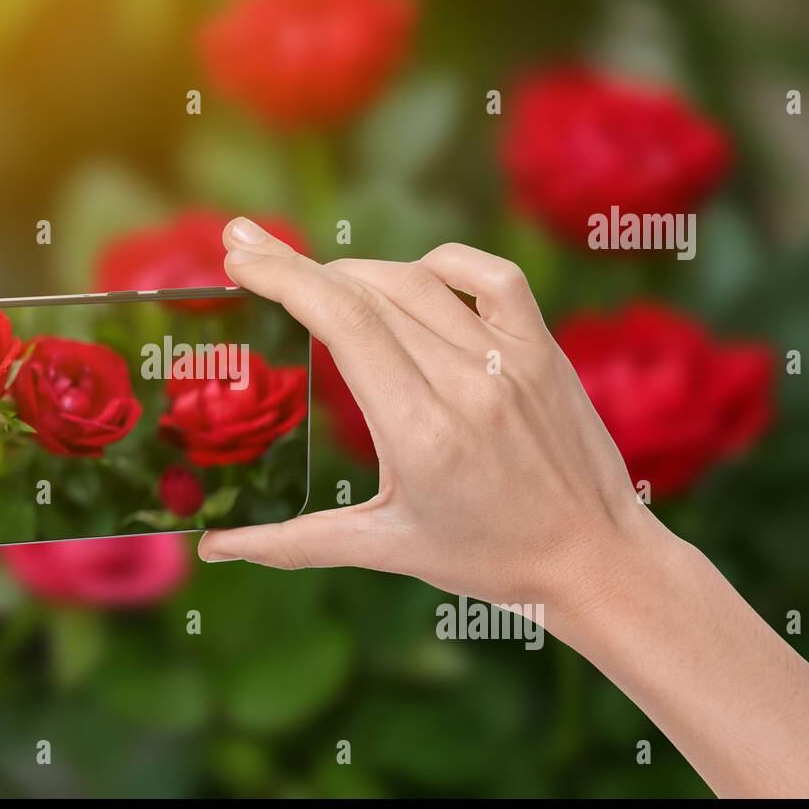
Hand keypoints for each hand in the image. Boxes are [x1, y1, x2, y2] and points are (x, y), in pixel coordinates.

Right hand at [199, 217, 662, 617]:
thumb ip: (291, 542)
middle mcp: (466, 385)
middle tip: (249, 249)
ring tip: (318, 280)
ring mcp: (511, 360)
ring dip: (357, 271)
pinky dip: (442, 262)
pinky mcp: (543, 350)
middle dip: (299, 265)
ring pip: (418, 281)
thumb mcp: (385, 548)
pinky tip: (412, 273)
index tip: (238, 254)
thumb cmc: (487, 559)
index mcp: (420, 433)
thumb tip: (212, 547)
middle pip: (369, 291)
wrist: (596, 559)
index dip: (284, 275)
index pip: (343, 321)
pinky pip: (490, 276)